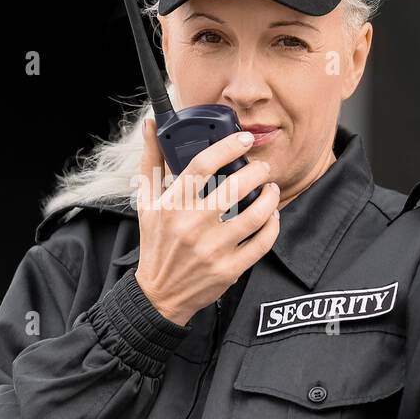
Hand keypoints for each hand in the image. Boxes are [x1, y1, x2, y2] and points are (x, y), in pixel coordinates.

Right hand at [133, 117, 281, 324]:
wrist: (160, 293)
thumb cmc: (156, 244)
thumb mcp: (146, 202)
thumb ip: (152, 161)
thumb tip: (151, 125)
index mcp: (172, 205)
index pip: (203, 165)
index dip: (227, 147)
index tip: (244, 140)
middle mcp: (192, 225)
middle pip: (236, 186)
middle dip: (258, 171)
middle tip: (262, 168)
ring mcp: (212, 249)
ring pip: (256, 214)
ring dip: (270, 197)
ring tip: (271, 189)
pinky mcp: (228, 269)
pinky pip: (262, 242)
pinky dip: (272, 225)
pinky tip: (272, 216)